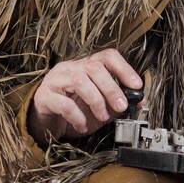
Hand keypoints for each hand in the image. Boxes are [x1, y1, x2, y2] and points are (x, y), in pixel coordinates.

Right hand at [28, 48, 142, 145]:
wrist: (45, 124)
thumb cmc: (72, 112)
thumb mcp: (99, 107)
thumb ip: (116, 103)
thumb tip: (139, 102)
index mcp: (85, 66)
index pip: (107, 56)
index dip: (124, 68)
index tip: (136, 85)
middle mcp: (70, 68)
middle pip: (94, 68)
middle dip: (111, 88)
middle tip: (121, 106)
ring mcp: (55, 80)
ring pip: (79, 81)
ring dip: (96, 101)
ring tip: (102, 117)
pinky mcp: (44, 96)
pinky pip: (64, 104)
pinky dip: (78, 117)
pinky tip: (82, 126)